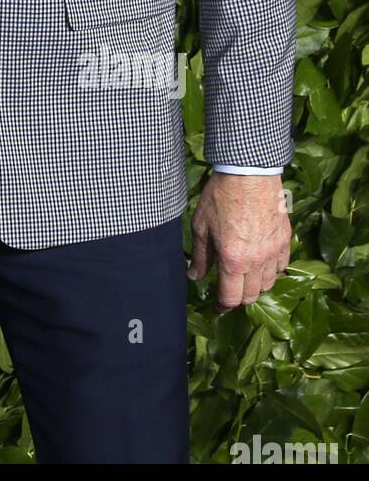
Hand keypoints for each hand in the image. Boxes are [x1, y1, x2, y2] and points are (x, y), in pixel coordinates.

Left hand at [188, 173, 290, 310]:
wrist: (248, 173)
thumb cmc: (220, 197)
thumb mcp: (201, 226)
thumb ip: (200, 256)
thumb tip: (194, 276)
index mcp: (233, 261)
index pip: (231, 298)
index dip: (222, 307)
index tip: (217, 307)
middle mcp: (256, 262)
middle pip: (251, 295)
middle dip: (238, 297)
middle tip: (228, 290)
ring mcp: (274, 251)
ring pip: (269, 283)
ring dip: (256, 285)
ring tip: (245, 277)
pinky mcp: (285, 240)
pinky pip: (282, 266)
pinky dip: (273, 270)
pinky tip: (263, 263)